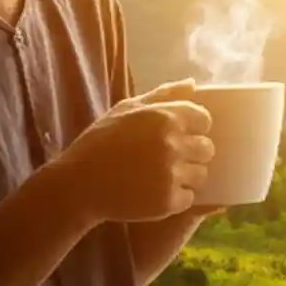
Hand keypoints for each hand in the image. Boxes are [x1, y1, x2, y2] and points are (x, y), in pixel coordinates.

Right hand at [56, 79, 214, 223]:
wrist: (79, 184)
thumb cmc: (101, 142)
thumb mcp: (127, 108)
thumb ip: (163, 95)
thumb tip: (193, 84)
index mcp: (165, 117)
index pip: (204, 120)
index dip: (194, 128)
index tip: (180, 135)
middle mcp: (172, 144)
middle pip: (207, 149)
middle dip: (192, 154)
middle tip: (169, 159)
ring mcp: (171, 174)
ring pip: (201, 175)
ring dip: (187, 177)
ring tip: (161, 177)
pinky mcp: (167, 201)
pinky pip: (188, 198)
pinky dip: (176, 198)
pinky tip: (154, 192)